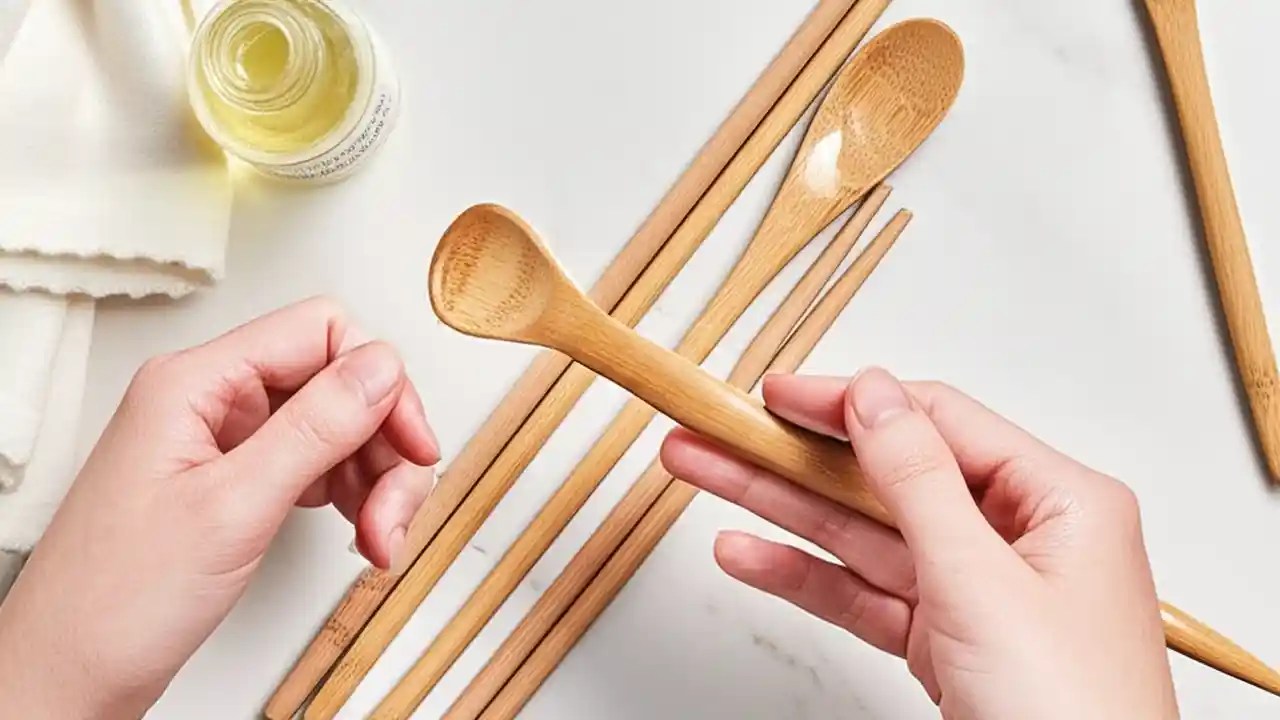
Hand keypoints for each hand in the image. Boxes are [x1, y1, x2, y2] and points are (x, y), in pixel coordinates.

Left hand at [0, 297, 438, 717]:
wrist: (69, 677)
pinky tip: (362, 534)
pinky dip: (354, 500)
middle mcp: (212, 403)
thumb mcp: (233, 507)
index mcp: (196, 384)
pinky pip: (319, 467)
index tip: (412, 443)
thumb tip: (381, 365)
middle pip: (337, 385)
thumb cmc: (116, 602)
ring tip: (380, 539)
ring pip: (337, 430)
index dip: (380, 382)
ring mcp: (226, 444)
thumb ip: (315, 428)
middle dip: (383, 448)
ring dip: (376, 482)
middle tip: (396, 513)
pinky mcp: (237, 484)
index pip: (319, 332)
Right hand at [661, 368, 1178, 719]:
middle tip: (718, 431)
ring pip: (861, 536)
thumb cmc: (1077, 716)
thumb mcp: (985, 582)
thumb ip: (919, 482)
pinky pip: (863, 595)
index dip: (849, 403)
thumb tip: (874, 397)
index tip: (778, 395)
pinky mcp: (946, 645)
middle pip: (884, 477)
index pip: (936, 422)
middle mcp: (1019, 539)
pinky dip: (803, 577)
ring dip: (780, 509)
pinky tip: (746, 553)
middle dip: (793, 456)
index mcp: (1060, 502)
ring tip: (705, 473)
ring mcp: (978, 594)